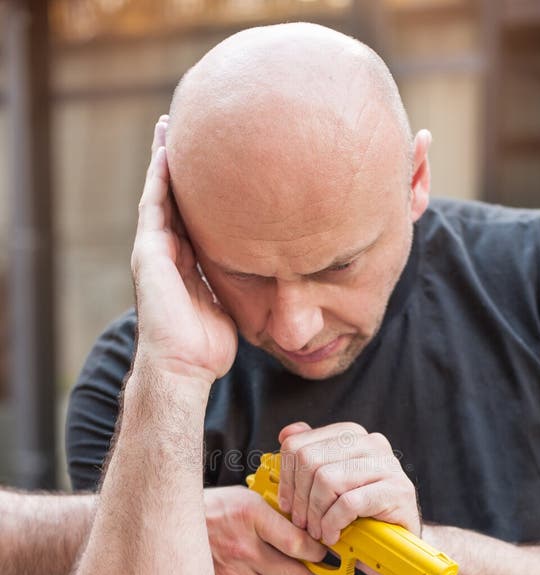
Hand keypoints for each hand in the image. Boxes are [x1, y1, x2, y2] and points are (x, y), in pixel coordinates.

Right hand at [131, 116, 237, 382]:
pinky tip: (166, 153)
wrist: (184, 366)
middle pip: (173, 198)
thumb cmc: (209, 347)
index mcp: (185, 263)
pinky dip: (158, 179)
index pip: (193, 217)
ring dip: (164, 161)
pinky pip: (153, 207)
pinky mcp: (148, 253)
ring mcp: (154, 251)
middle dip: (178, 165)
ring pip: (159, 195)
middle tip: (186, 128)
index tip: (215, 161)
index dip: (201, 189)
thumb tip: (275, 276)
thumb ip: (242, 285)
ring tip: (169, 127)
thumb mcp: (232, 305)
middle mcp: (167, 252)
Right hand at [205, 486, 325, 574]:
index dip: (318, 551)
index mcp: (248, 516)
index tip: (321, 550)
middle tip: (307, 564)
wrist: (168, 529)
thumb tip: (308, 531)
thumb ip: (276, 513)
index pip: (298, 544)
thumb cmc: (212, 510)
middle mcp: (241, 548)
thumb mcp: (244, 498)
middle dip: (309, 572)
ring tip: (286, 571)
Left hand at [277, 422, 420, 545]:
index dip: (286, 477)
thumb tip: (286, 434)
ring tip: (317, 532)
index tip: (287, 503)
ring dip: (315, 514)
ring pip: (327, 480)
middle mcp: (371, 443)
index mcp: (351, 435)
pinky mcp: (397, 490)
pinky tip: (333, 536)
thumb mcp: (330, 483)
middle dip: (299, 497)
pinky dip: (333, 524)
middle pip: (309, 460)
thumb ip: (309, 455)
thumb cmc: (360, 512)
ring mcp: (387, 465)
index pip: (298, 444)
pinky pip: (348, 503)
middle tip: (301, 522)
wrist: (400, 540)